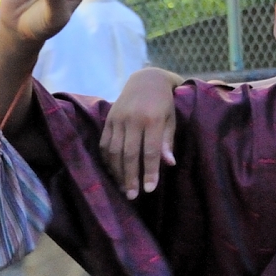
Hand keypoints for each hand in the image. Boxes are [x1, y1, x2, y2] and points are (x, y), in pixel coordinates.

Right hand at [101, 68, 178, 199]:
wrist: (146, 80)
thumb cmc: (164, 104)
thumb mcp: (171, 120)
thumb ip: (167, 142)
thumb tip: (169, 164)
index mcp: (153, 119)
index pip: (150, 151)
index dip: (149, 172)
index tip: (149, 190)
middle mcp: (133, 119)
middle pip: (130, 154)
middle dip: (131, 177)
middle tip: (132, 196)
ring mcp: (118, 119)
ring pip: (114, 151)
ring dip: (117, 172)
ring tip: (122, 188)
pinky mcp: (108, 119)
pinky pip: (104, 143)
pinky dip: (107, 160)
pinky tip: (113, 172)